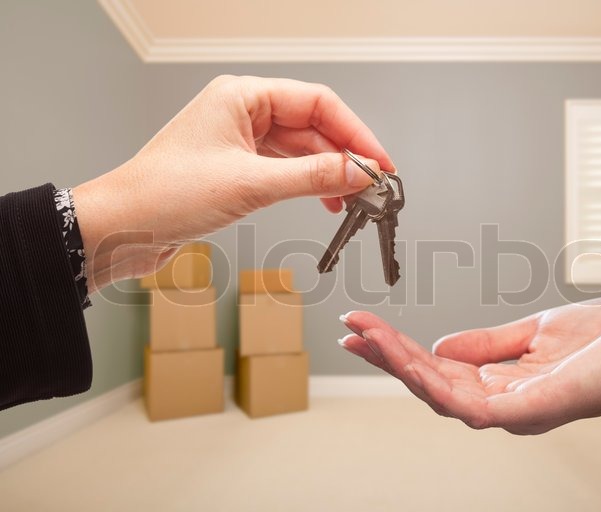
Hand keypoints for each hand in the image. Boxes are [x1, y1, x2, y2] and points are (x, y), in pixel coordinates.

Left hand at [72, 76, 393, 291]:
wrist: (122, 227)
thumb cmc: (165, 194)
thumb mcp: (250, 184)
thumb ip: (312, 177)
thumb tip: (358, 172)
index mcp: (242, 96)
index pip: (317, 103)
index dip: (354, 133)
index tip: (378, 162)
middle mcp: (243, 113)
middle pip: (312, 126)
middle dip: (345, 156)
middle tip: (373, 185)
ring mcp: (240, 141)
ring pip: (301, 151)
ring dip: (329, 174)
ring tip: (354, 199)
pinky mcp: (238, 169)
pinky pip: (286, 170)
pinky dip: (309, 185)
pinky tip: (326, 202)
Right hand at [339, 297, 600, 434]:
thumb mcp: (530, 332)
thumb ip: (486, 343)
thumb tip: (442, 345)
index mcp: (499, 382)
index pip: (437, 369)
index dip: (399, 350)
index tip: (365, 326)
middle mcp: (500, 402)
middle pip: (429, 383)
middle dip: (388, 356)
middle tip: (352, 330)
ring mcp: (511, 411)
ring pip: (440, 395)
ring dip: (401, 366)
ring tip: (368, 337)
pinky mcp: (526, 412)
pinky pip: (469, 405)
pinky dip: (434, 384)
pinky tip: (409, 364)